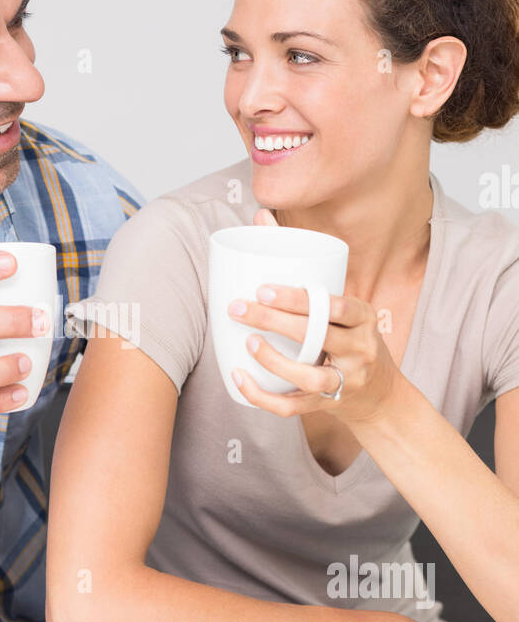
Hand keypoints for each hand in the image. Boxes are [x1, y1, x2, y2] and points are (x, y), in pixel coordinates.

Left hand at [229, 206, 399, 426]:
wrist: (381, 395)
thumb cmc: (352, 336)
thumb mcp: (343, 304)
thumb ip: (305, 264)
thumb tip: (260, 215)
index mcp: (364, 317)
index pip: (336, 306)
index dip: (300, 299)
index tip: (263, 289)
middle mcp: (360, 349)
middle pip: (319, 336)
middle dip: (276, 323)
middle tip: (240, 309)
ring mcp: (345, 380)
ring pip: (309, 376)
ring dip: (274, 361)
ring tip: (249, 343)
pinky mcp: (329, 406)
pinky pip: (293, 406)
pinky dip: (263, 396)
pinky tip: (240, 377)